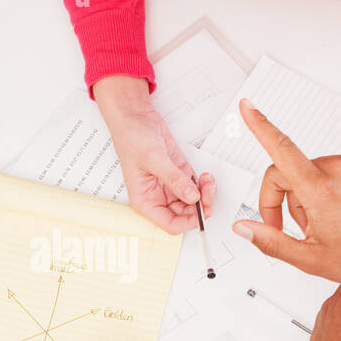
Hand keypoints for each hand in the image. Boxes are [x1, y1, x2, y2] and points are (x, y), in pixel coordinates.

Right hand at [95, 75, 215, 233]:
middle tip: (208, 193)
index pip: (169, 224)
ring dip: (205, 194)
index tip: (201, 214)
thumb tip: (192, 197)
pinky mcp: (179, 174)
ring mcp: (170, 185)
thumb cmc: (131, 137)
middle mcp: (158, 196)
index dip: (187, 223)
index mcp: (145, 200)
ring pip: (193, 201)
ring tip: (207, 180)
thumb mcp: (153, 158)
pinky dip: (204, 184)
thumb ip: (174, 179)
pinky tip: (205, 176)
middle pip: (185, 214)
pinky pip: (196, 187)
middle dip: (200, 207)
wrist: (135, 116)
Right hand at [229, 100, 340, 305]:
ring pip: (307, 172)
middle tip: (288, 229)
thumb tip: (242, 227)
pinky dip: (324, 188)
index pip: (281, 149)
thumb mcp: (309, 259)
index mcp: (321, 190)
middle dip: (280, 199)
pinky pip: (329, 170)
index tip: (247, 107)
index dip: (260, 126)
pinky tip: (337, 210)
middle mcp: (337, 170)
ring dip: (304, 196)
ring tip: (321, 223)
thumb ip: (270, 241)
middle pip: (287, 171)